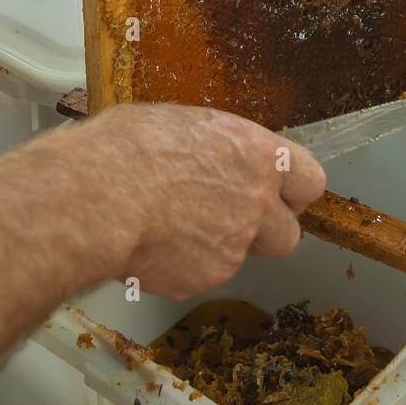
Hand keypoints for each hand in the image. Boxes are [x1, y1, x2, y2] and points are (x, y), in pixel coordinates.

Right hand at [39, 103, 325, 300]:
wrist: (96, 197)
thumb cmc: (126, 148)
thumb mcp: (181, 125)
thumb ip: (214, 149)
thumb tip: (209, 154)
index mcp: (258, 155)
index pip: (309, 180)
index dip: (293, 191)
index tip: (278, 193)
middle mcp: (257, 203)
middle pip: (288, 234)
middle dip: (264, 233)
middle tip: (229, 220)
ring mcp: (234, 246)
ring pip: (241, 258)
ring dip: (218, 249)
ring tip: (172, 228)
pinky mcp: (204, 279)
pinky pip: (200, 276)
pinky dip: (181, 266)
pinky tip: (151, 245)